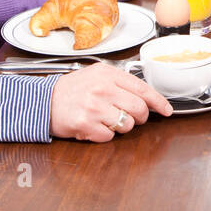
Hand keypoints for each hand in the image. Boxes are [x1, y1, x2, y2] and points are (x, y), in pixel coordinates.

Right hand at [49, 63, 172, 141]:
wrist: (43, 101)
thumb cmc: (71, 90)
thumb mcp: (96, 76)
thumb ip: (120, 83)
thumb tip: (146, 96)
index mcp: (107, 74)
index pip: (142, 88)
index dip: (158, 102)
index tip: (167, 110)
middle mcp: (102, 89)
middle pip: (139, 108)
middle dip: (140, 117)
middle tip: (132, 118)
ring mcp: (94, 107)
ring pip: (127, 124)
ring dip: (121, 126)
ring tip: (106, 119)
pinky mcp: (85, 124)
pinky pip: (109, 136)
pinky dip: (105, 135)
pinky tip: (94, 126)